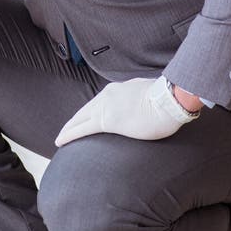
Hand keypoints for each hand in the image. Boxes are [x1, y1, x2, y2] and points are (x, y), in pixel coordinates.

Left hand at [55, 76, 198, 146]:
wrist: (170, 100)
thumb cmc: (168, 100)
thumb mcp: (150, 95)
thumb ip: (141, 99)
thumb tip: (146, 106)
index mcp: (118, 89)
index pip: (98, 102)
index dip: (89, 112)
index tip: (84, 119)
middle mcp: (108, 95)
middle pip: (85, 109)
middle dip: (75, 120)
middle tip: (66, 130)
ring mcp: (105, 106)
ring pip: (79, 118)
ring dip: (69, 128)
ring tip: (60, 137)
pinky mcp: (106, 121)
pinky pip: (81, 129)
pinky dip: (69, 134)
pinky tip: (60, 141)